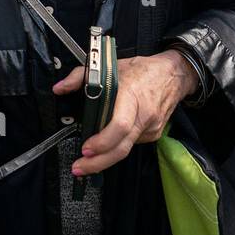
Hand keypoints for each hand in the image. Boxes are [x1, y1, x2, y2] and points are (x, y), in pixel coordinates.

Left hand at [53, 49, 197, 177]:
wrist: (174, 74)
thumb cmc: (142, 70)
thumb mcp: (110, 66)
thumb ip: (81, 75)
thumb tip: (60, 88)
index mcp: (133, 97)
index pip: (120, 126)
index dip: (102, 141)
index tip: (86, 148)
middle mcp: (144, 116)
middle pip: (122, 148)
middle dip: (98, 163)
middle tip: (79, 168)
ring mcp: (151, 128)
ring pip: (126, 149)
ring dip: (106, 157)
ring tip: (87, 161)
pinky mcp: (154, 134)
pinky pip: (132, 143)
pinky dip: (118, 146)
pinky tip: (108, 145)